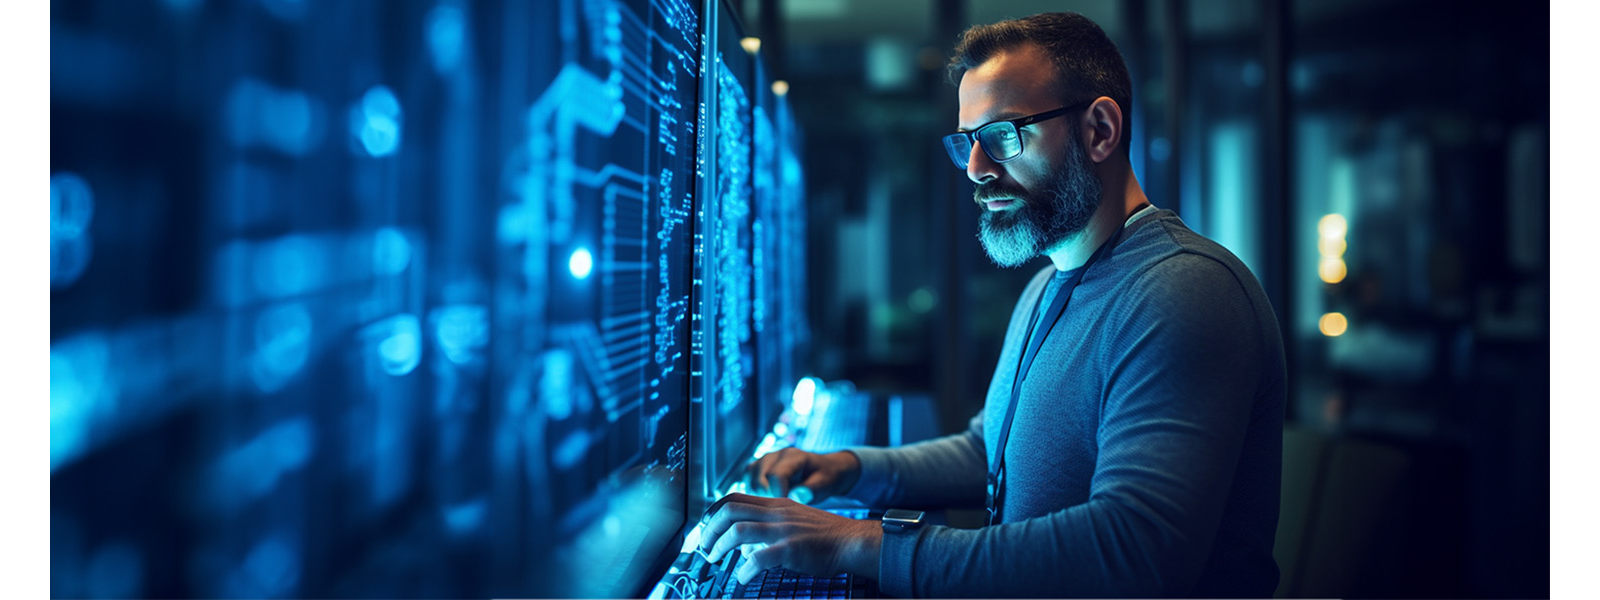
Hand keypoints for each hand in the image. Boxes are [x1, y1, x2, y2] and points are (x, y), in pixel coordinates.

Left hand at [701, 493, 880, 584]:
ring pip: (738, 531)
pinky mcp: (790, 549)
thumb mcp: (793, 520)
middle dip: (710, 529)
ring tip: (715, 559)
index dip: (713, 511)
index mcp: (776, 504)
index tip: (705, 526)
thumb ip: (768, 527)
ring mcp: (782, 530)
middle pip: (729, 511)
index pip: (734, 498)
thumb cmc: (824, 536)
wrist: (852, 541)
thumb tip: (743, 547)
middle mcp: (776, 513)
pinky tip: (742, 577)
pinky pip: (758, 558)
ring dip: (719, 546)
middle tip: (705, 547)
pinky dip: (744, 569)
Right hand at [743, 448, 860, 502]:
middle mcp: (774, 455)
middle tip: (782, 511)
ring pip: (749, 482)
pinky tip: (766, 504)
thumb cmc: (824, 478)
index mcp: (793, 456)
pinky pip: (746, 483)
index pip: (776, 475)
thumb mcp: (825, 484)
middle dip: (769, 500)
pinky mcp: (756, 469)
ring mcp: (763, 461)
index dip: (778, 495)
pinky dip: (752, 496)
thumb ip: (811, 490)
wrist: (823, 470)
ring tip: (775, 507)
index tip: (786, 509)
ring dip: (759, 498)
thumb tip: (797, 497)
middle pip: (759, 480)